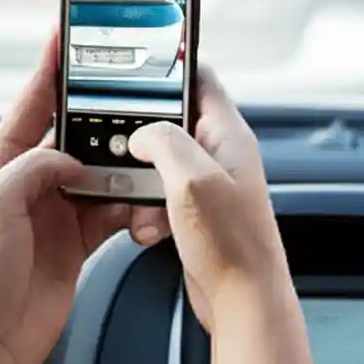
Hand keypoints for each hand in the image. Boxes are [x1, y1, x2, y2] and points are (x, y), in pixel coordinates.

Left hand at [0, 35, 168, 363]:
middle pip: (72, 134)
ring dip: (120, 167)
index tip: (66, 35)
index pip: (29, 104)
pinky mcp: (76, 239)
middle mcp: (26, 183)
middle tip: (126, 98)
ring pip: (98, 171)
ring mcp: (53, 211)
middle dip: (99, 118)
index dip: (49, 68)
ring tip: (138, 159)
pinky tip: (137, 202)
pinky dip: (128, 204)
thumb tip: (70, 159)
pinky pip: (111, 208)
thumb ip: (35, 167)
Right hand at [129, 68, 311, 363]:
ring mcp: (209, 184)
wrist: (243, 302)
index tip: (138, 61)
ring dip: (139, 178)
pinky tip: (148, 226)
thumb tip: (141, 132)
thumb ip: (163, 141)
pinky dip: (145, 208)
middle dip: (142, 134)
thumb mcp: (191, 179)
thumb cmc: (233, 246)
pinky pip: (158, 196)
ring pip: (159, 161)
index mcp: (228, 135)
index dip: (170, 64)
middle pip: (172, 120)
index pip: (200, 78)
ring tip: (137, 197)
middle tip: (121, 143)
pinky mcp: (194, 212)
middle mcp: (221, 154)